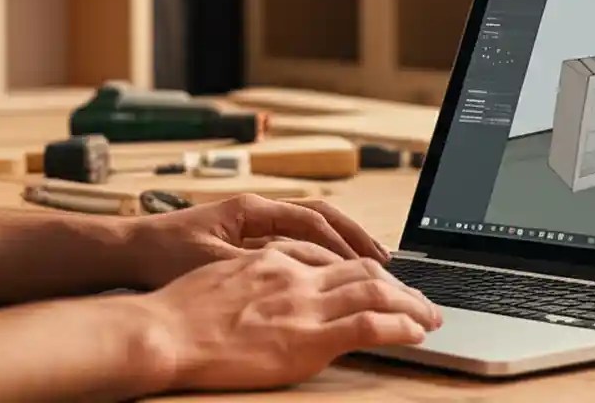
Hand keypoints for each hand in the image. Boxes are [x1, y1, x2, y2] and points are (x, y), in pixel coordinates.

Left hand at [124, 194, 391, 289]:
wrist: (126, 251)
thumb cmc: (163, 256)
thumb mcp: (214, 264)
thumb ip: (260, 266)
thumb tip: (304, 274)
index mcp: (252, 209)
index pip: (312, 221)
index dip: (344, 242)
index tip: (370, 261)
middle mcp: (256, 210)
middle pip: (319, 217)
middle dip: (354, 236)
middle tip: (385, 258)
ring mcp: (251, 223)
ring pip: (308, 228)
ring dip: (339, 244)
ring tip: (368, 263)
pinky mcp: (244, 238)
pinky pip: (292, 241)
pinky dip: (316, 254)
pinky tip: (330, 272)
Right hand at [140, 249, 442, 391]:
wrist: (164, 331)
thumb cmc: (178, 313)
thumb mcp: (219, 279)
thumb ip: (252, 279)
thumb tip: (268, 293)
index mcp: (275, 259)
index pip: (335, 257)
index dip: (366, 267)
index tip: (384, 277)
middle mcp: (297, 275)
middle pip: (364, 271)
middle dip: (398, 285)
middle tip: (422, 297)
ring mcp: (305, 304)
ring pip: (376, 293)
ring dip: (410, 303)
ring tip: (430, 315)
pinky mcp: (309, 337)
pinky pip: (370, 325)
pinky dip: (400, 325)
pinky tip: (416, 330)